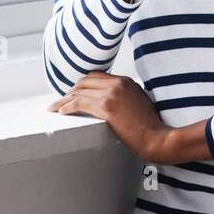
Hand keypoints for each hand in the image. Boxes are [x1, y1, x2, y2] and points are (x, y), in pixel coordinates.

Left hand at [47, 71, 172, 161]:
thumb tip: (113, 102)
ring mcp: (112, 93)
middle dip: (71, 91)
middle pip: (86, 81)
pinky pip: (79, 103)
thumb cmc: (150, 126)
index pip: (97, 76)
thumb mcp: (140, 103)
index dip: (83, 84)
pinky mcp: (106, 106)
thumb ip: (126, 97)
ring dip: (64, 100)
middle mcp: (118, 83)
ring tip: (56, 107)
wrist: (157, 137)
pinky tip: (62, 111)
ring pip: (79, 91)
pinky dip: (67, 106)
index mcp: (126, 81)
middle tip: (62, 101)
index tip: (75, 93)